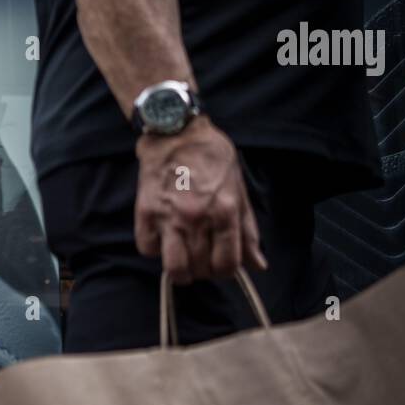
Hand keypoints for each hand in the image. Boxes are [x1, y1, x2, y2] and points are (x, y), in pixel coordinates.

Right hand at [134, 117, 268, 283]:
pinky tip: (163, 240)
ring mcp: (169, 216)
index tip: (220, 266)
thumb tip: (258, 264)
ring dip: (180, 271)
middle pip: (201, 269)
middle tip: (201, 261)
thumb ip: (247, 231)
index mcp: (225, 212)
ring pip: (174, 267)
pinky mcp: (146, 212)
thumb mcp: (238, 191)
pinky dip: (155, 250)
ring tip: (181, 262)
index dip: (225, 272)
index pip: (227, 264)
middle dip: (204, 271)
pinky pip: (147, 249)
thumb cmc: (212, 158)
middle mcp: (197, 218)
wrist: (176, 132)